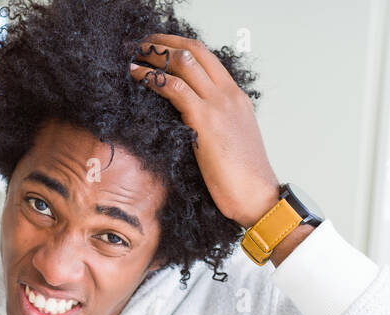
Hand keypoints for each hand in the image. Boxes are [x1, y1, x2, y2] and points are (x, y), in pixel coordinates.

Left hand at [129, 34, 279, 227]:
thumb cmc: (242, 179)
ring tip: (133, 54)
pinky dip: (152, 77)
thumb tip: (191, 123)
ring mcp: (218, 104)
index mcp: (236, 98)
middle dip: (164, 42)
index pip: (207, 58)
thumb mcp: (230, 142)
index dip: (180, 45)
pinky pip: (174, 87)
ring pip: (183, 61)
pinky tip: (136, 75)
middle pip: (194, 50)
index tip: (160, 46)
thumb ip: (215, 125)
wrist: (257, 196)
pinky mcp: (204, 119)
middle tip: (142, 43)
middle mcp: (228, 94)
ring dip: (154, 54)